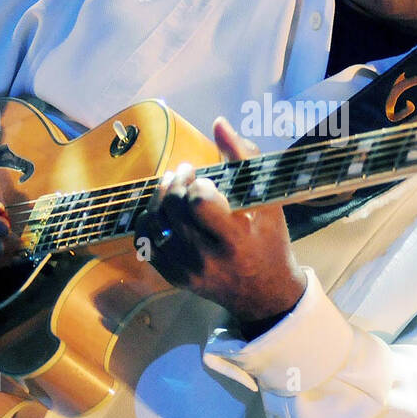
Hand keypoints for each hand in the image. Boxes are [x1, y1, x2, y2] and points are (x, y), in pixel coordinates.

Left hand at [136, 118, 307, 326]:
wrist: (264, 293)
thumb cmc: (270, 239)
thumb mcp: (267, 200)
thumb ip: (244, 158)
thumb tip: (218, 123)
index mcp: (236, 238)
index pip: (198, 202)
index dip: (197, 184)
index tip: (205, 179)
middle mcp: (208, 258)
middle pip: (173, 208)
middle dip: (176, 183)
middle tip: (184, 173)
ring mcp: (187, 271)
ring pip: (154, 224)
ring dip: (159, 198)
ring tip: (171, 186)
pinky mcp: (174, 278)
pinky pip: (146, 242)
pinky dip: (149, 221)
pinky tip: (162, 211)